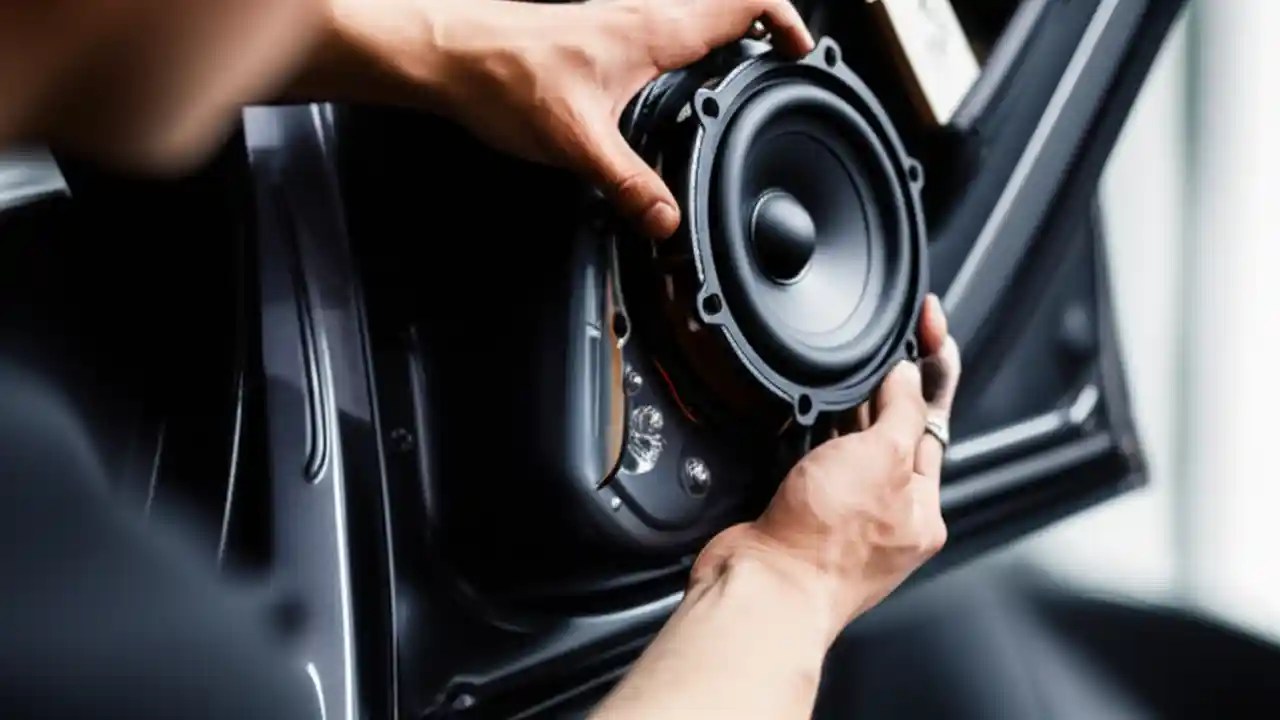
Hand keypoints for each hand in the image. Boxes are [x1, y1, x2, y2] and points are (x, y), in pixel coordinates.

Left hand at [321, 0, 813, 238]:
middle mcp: (642, 15)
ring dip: (722, 38)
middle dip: (762, 30)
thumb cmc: (505, 77)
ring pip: (692, 16)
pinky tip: (669, 91)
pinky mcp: (597, 35)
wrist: (450, 54)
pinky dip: (683, 50)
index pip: (745, 2)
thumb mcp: (579, 144)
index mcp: (655, 30)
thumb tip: (667, 220)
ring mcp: (619, 20)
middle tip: (779, 67)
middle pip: (725, 6)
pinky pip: (659, 31)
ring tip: (737, 79)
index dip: (786, 19)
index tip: (804, 51)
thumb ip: (630, 185)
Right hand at [690, 294, 961, 638]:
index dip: (932, 368)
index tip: (928, 325)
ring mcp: (839, 513)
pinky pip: (808, 457)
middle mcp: (884, 513)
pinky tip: (797, 410)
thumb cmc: (824, 544)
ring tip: (834, 373)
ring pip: (846, 442)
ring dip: (841, 407)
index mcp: (922, 507)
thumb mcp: (881, 458)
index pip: (933, 421)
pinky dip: (803, 431)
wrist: (761, 585)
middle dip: (883, 386)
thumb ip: (900, 410)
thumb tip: (908, 374)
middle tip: (872, 343)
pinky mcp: (797, 511)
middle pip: (891, 429)